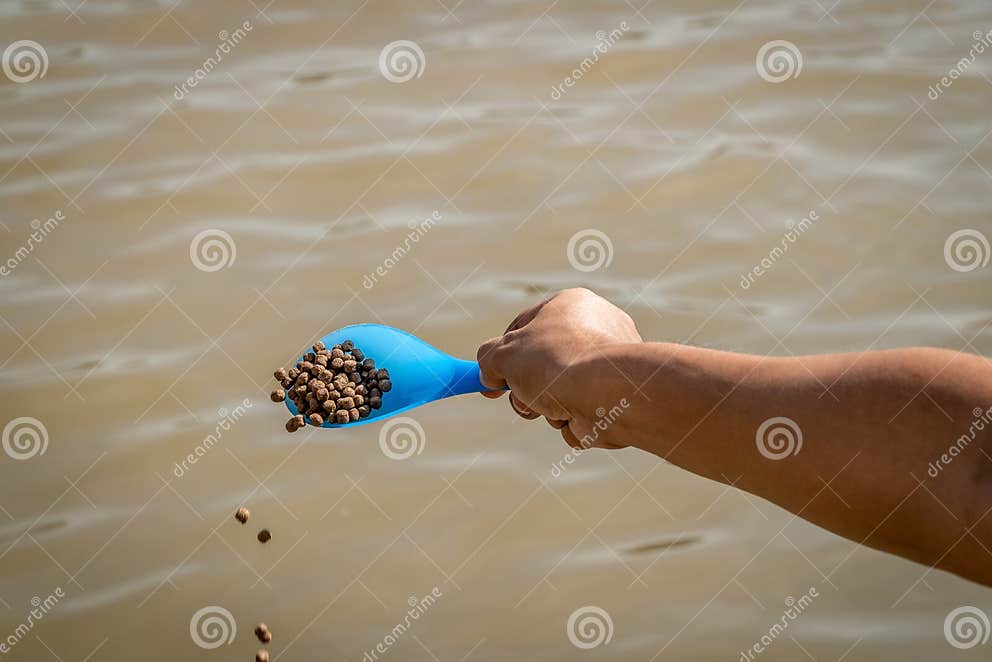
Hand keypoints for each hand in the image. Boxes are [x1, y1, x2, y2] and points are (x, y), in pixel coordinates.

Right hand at [477, 288, 641, 448]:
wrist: (609, 393)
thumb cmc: (558, 362)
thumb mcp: (506, 355)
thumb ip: (489, 358)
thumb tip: (488, 372)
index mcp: (569, 305)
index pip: (526, 326)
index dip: (502, 354)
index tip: (487, 380)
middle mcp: (596, 329)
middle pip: (543, 363)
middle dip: (526, 388)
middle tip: (521, 400)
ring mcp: (609, 365)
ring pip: (561, 392)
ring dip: (547, 407)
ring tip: (553, 408)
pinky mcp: (618, 396)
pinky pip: (582, 411)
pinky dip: (573, 421)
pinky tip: (577, 417)